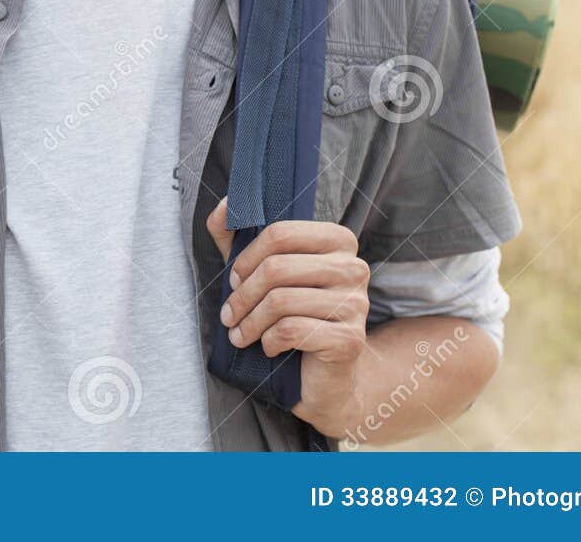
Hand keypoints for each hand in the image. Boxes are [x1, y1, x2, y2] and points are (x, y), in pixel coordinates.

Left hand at [206, 196, 370, 435]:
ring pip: (281, 301)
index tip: (232, 280)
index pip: (281, 233)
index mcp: (337, 240)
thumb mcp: (259, 270)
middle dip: (242, 295)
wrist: (325, 376)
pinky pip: (292, 330)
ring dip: (250, 322)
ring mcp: (356, 303)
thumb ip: (237, 235)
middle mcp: (354, 266)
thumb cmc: (291, 315)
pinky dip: (269, 341)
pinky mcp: (350, 339)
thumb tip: (223, 204)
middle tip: (229, 314)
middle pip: (278, 268)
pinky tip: (268, 347)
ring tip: (240, 334)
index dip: (247, 257)